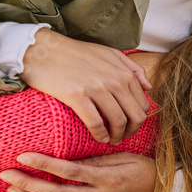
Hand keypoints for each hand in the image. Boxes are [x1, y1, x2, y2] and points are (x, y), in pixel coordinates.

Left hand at [0, 151, 156, 191]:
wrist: (161, 190)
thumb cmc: (142, 167)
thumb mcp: (121, 156)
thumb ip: (93, 160)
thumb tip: (64, 159)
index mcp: (108, 179)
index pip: (69, 172)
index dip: (44, 164)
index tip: (23, 156)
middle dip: (28, 184)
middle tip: (6, 174)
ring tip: (12, 189)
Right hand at [20, 29, 151, 144]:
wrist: (42, 50)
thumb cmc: (75, 53)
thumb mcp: (109, 53)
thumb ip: (132, 68)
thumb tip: (149, 87)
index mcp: (124, 73)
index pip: (143, 105)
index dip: (138, 120)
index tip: (129, 127)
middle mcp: (115, 80)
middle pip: (135, 116)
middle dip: (132, 131)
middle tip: (122, 138)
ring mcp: (97, 88)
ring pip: (118, 121)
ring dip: (116, 136)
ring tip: (110, 141)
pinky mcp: (78, 96)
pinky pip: (95, 123)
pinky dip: (100, 135)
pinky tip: (98, 138)